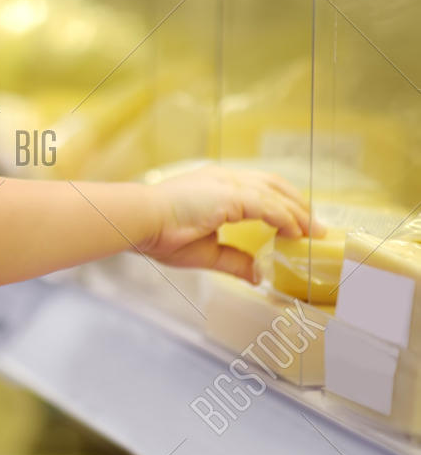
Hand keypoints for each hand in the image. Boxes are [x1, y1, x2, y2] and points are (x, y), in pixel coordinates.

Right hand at [140, 166, 313, 282]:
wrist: (140, 220)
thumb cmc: (160, 234)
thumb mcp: (205, 252)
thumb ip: (233, 260)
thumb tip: (256, 275)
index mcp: (215, 186)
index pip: (258, 187)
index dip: (282, 204)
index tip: (298, 223)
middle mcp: (224, 178)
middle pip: (274, 184)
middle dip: (298, 204)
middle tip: (315, 227)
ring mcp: (228, 184)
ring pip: (276, 193)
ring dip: (299, 212)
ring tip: (313, 231)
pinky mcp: (230, 195)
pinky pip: (269, 206)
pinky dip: (286, 219)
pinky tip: (295, 232)